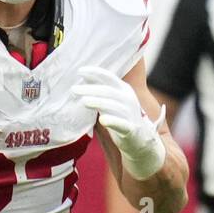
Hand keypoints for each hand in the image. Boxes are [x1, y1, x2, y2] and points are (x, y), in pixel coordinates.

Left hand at [72, 65, 165, 180]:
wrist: (140, 141)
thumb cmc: (121, 119)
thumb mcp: (111, 103)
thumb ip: (100, 92)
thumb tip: (83, 79)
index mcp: (124, 90)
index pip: (109, 78)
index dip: (95, 73)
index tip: (80, 71)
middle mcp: (128, 99)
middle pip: (108, 91)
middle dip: (90, 89)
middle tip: (73, 89)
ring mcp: (130, 114)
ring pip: (113, 106)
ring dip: (97, 102)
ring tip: (83, 101)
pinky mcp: (131, 129)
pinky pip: (121, 124)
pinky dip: (112, 121)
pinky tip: (102, 120)